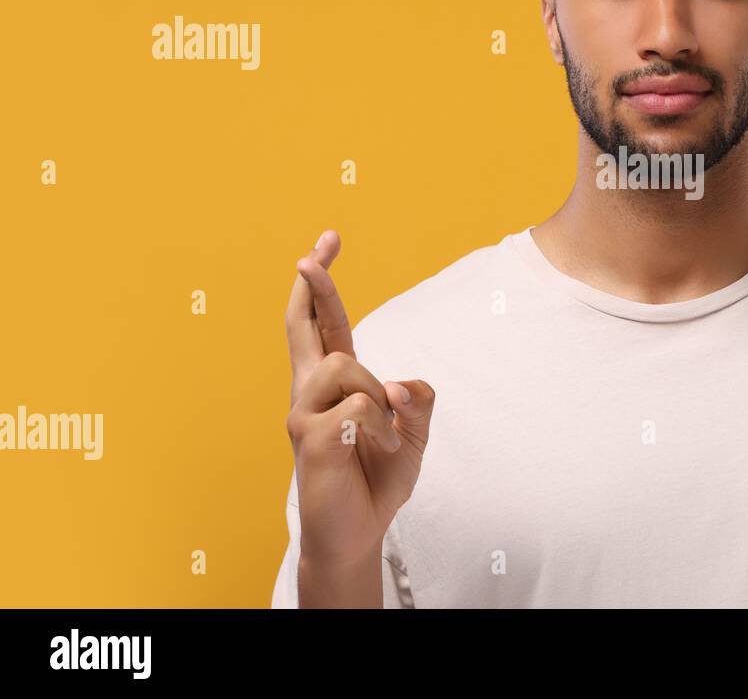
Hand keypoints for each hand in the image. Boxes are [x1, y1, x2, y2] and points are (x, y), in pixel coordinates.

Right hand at [284, 229, 435, 569]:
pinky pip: (360, 408)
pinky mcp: (309, 438)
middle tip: (311, 252)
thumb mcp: (414, 432)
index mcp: (334, 383)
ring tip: (381, 436)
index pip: (326, 324)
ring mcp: (303, 413)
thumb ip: (417, 401)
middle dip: (312, 284)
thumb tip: (400, 385)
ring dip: (379, 396)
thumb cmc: (378, 478)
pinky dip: (382, 429)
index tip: (325, 242)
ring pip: (347, 367)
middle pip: (304, 325)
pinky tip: (376, 452)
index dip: (323, 284)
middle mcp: (310, 391)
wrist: (358, 532)